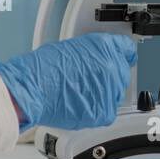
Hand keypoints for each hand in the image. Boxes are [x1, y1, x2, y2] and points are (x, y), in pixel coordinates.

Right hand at [0, 33, 136, 130]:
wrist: (33, 89)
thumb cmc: (42, 69)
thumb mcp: (70, 48)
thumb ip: (91, 53)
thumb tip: (95, 60)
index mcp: (104, 46)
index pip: (127, 49)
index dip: (124, 55)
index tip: (125, 59)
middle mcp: (112, 66)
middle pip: (122, 73)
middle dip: (109, 77)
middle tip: (88, 81)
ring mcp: (111, 90)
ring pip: (115, 94)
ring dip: (103, 94)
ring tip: (79, 94)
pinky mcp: (105, 111)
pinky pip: (106, 112)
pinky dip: (95, 111)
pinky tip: (79, 105)